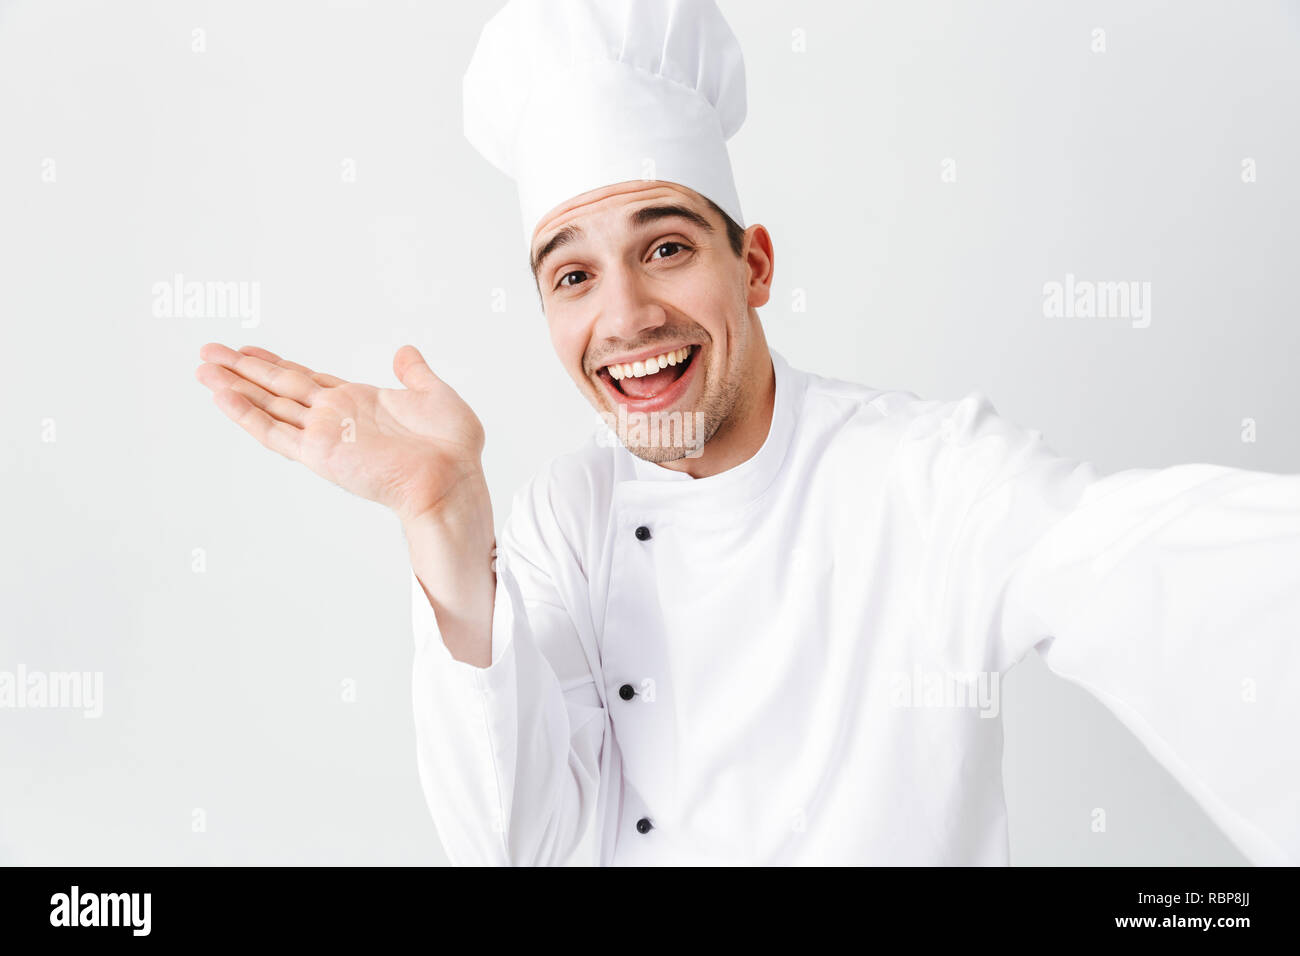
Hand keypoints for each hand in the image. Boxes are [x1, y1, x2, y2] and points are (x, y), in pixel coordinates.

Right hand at [195, 343, 486, 524]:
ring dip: (234, 387)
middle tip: (208, 350)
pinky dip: (246, 415)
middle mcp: (335, 417)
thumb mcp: (435, 395)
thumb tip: (404, 351)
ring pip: (268, 405)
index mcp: (359, 402)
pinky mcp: (319, 453)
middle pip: (278, 387)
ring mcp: (324, 434)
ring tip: (202, 368)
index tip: (248, 350)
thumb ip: (414, 373)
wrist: (451, 479)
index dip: (276, 364)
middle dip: (243, 369)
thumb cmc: (452, 447)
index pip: (306, 379)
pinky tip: (221, 396)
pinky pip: (275, 432)